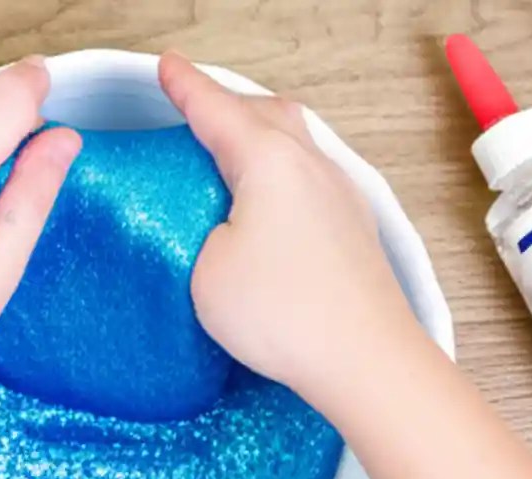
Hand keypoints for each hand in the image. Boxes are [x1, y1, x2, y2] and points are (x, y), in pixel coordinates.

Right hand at [158, 52, 426, 416]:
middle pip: (264, 113)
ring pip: (294, 141)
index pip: (216, 110)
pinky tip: (268, 199)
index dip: (186, 88)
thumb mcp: (206, 270)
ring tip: (228, 151)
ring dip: (258, 135)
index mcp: (268, 161)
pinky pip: (309, 175)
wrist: (365, 359)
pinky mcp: (352, 226)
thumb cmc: (284, 314)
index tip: (167, 66)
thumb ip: (200, 232)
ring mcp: (339, 194)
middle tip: (193, 108)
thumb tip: (216, 226)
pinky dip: (279, 170)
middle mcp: (310, 164)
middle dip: (226, 105)